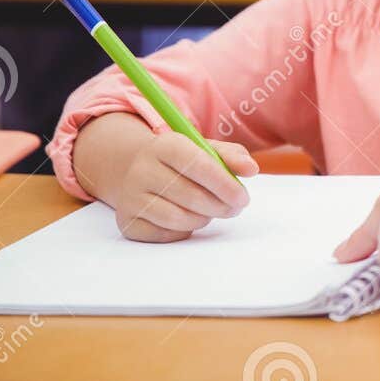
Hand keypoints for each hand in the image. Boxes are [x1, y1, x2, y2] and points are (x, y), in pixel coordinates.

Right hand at [114, 131, 257, 242]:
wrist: (136, 170)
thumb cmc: (183, 161)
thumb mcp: (206, 149)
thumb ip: (232, 156)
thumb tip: (251, 169)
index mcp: (165, 146)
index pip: (196, 164)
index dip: (223, 183)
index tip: (243, 197)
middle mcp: (142, 170)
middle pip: (190, 195)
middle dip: (221, 206)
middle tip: (235, 207)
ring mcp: (130, 197)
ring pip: (179, 218)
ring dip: (204, 218)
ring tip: (211, 209)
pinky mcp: (127, 222)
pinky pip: (166, 234)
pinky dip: (185, 230)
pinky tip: (188, 218)